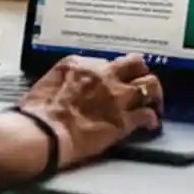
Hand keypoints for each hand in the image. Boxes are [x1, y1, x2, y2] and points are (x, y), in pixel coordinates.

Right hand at [17, 54, 162, 168]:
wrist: (44, 132)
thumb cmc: (39, 111)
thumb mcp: (52, 79)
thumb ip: (71, 76)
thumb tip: (79, 82)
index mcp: (84, 63)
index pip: (109, 61)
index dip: (114, 72)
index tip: (114, 80)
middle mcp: (105, 74)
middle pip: (136, 64)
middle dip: (140, 73)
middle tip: (140, 83)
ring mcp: (118, 97)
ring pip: (151, 85)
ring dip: (154, 94)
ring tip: (154, 103)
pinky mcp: (125, 121)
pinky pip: (148, 115)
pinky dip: (152, 119)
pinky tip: (150, 125)